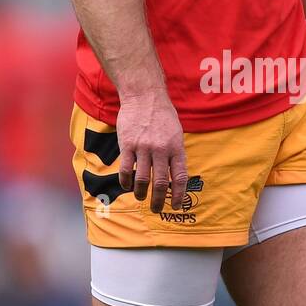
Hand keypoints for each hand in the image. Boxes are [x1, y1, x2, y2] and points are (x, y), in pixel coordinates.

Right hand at [115, 90, 188, 213]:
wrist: (144, 95)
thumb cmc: (162, 115)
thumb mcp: (177, 133)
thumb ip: (176, 153)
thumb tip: (176, 175)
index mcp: (176, 148)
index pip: (180, 178)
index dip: (178, 195)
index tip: (176, 206)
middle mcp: (161, 149)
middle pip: (160, 183)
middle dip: (158, 200)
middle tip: (157, 209)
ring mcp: (143, 147)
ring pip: (142, 179)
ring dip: (141, 193)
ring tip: (140, 197)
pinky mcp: (127, 145)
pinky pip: (126, 169)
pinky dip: (126, 181)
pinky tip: (126, 185)